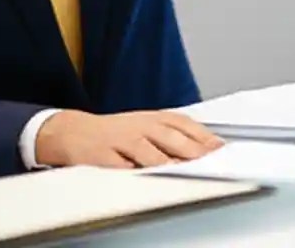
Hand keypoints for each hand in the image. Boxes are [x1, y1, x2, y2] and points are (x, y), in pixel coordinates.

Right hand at [36, 109, 224, 168]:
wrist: (74, 131)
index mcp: (153, 118)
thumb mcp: (147, 125)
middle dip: (189, 149)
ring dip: (164, 160)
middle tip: (207, 159)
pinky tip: (144, 175)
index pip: (183, 124)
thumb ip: (174, 135)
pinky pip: (120, 165)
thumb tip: (206, 147)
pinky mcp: (102, 155)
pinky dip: (132, 170)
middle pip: (169, 137)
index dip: (202, 135)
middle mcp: (139, 127)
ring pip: (146, 150)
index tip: (219, 148)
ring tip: (180, 169)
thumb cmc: (118, 131)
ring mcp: (120, 140)